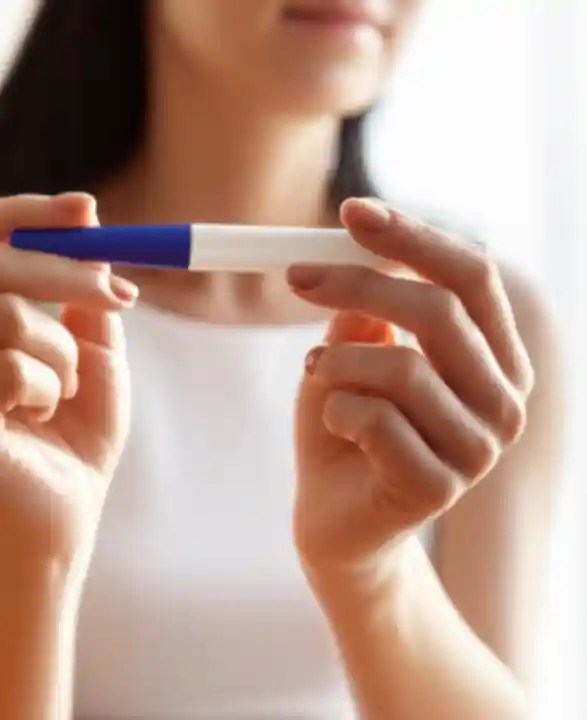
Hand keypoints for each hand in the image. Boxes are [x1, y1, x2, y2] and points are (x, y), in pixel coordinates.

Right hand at [0, 194, 135, 572]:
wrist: (50, 526)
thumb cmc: (68, 451)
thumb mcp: (90, 369)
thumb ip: (85, 311)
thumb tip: (94, 243)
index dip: (34, 217)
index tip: (87, 210)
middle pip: (0, 268)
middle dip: (67, 272)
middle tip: (115, 292)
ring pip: (13, 317)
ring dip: (60, 356)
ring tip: (58, 398)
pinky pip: (8, 365)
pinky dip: (42, 389)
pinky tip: (31, 423)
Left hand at [291, 198, 534, 577]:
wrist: (339, 525)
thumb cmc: (352, 426)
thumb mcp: (355, 350)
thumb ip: (367, 308)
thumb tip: (356, 250)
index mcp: (501, 358)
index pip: (475, 278)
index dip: (415, 238)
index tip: (351, 212)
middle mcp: (506, 403)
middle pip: (442, 313)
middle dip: (358, 284)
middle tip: (296, 277)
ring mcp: (478, 451)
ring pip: (401, 368)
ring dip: (337, 361)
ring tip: (317, 372)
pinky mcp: (438, 491)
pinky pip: (374, 421)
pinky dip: (335, 410)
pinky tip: (334, 428)